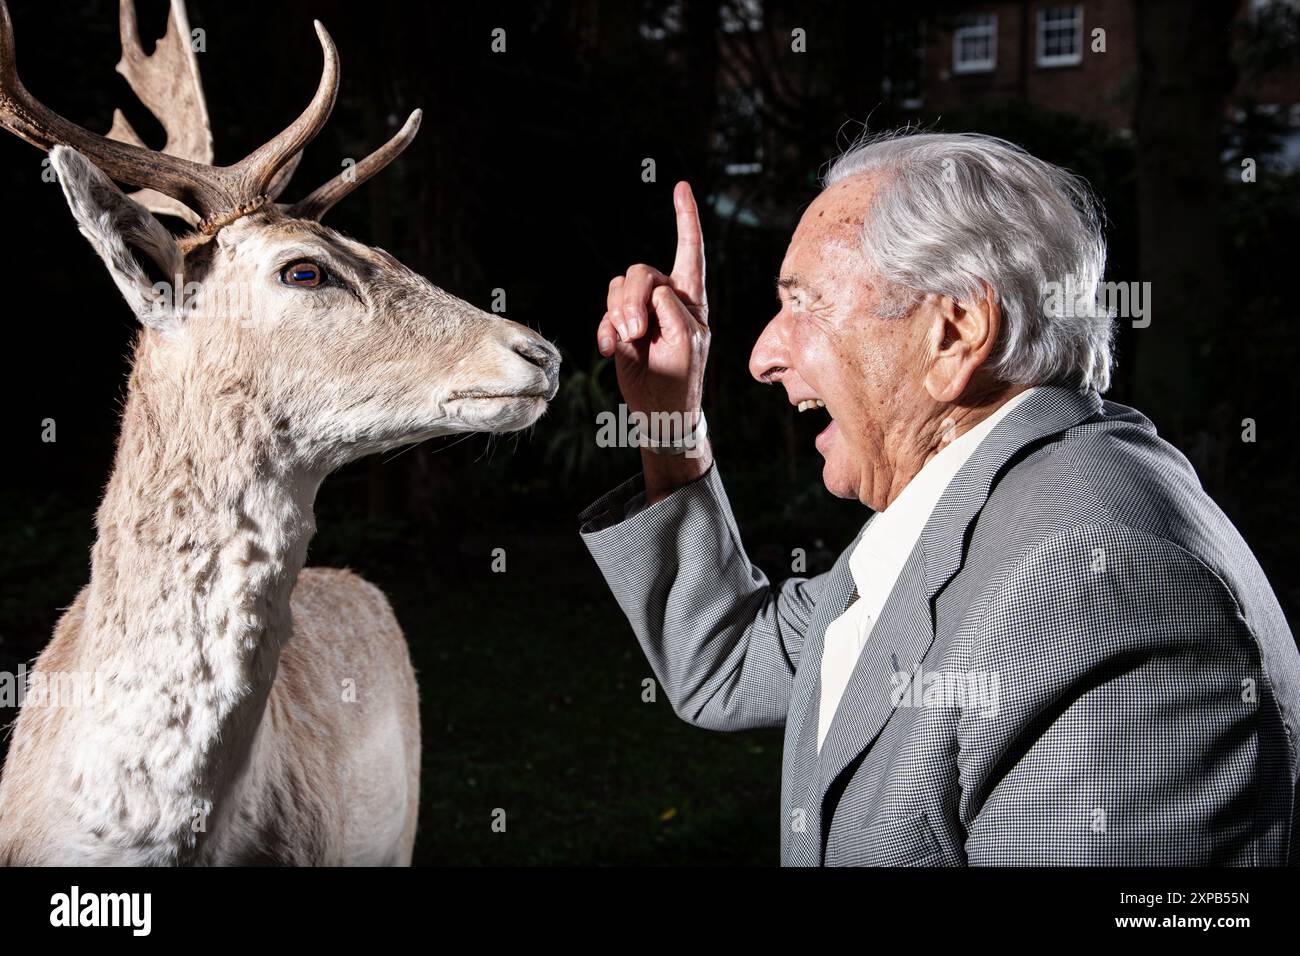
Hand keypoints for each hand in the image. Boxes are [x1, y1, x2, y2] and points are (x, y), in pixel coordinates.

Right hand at [598, 182, 712, 501]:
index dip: (685, 219)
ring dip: (619, 314)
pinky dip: (605, 329)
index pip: (690, 251)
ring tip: (627, 341)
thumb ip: (674, 311)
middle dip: (633, 300)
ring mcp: (641, 310)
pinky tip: (610, 349)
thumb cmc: (684, 377)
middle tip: (635, 332)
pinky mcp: (620, 324)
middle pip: (641, 273)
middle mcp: (666, 297)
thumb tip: (654, 291)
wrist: (660, 407)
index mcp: (691, 297)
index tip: (681, 188)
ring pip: (619, 287)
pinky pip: (605, 311)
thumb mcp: (689, 344)